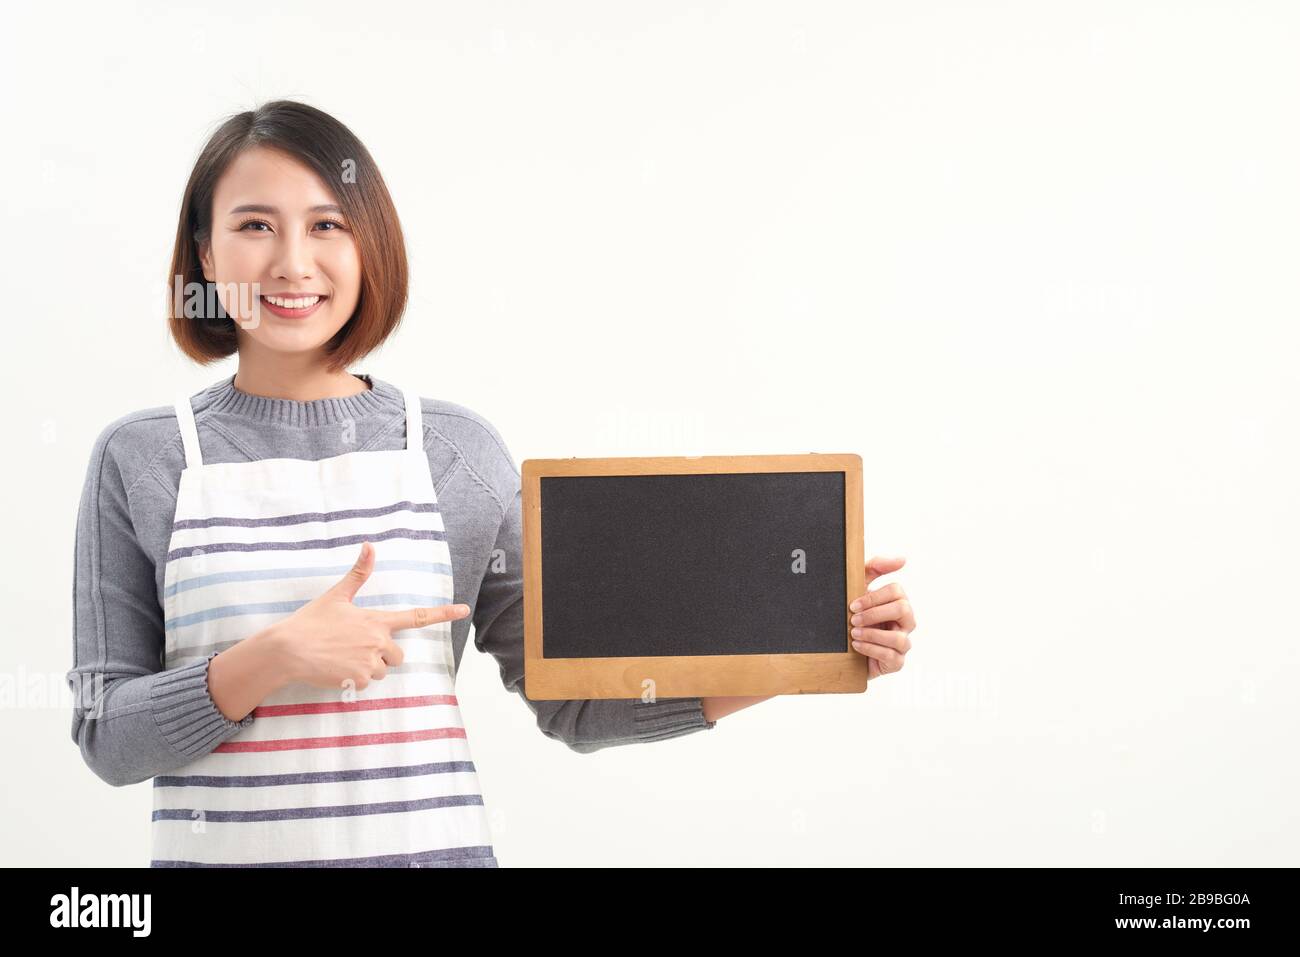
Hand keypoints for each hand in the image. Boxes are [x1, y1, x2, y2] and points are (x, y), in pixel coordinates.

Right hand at [263, 541, 470, 691]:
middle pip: (398, 655)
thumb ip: (358, 574)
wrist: (288, 649)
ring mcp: (370, 662)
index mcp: (376, 620)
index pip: (417, 616)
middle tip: (355, 647)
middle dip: (383, 654)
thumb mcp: (336, 595)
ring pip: (383, 671)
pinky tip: (337, 669)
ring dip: (368, 667)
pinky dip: (354, 680)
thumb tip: (370, 545)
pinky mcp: (359, 680)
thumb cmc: (311, 621)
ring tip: (343, 657)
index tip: (464, 610)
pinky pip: (366, 683)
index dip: (443, 613)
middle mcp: (378, 641)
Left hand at [848, 555, 915, 680]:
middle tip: (853, 619)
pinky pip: (892, 657)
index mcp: (898, 602)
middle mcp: (905, 622)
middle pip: (903, 610)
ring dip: (873, 634)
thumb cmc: (855, 613)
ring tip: (854, 634)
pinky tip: (857, 646)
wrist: (843, 647)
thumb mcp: (859, 586)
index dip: (874, 598)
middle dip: (875, 614)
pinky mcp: (896, 662)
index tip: (853, 605)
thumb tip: (903, 559)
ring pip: (899, 637)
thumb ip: (876, 568)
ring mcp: (903, 642)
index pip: (897, 592)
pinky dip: (872, 650)